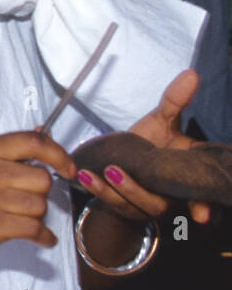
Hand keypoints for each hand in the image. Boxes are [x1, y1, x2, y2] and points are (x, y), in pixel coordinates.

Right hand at [0, 131, 76, 272]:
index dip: (58, 154)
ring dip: (38, 215)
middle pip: (41, 178)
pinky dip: (43, 236)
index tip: (68, 168)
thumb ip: (4, 152)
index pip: (31, 142)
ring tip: (21, 218)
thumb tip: (44, 135)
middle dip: (41, 193)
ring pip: (39, 205)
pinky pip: (34, 228)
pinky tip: (40, 237)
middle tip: (26, 200)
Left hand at [85, 70, 211, 223]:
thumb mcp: (162, 120)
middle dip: (142, 193)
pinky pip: (114, 203)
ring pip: (137, 204)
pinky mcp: (126, 208)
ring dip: (118, 190)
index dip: (203, 204)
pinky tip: (86, 176)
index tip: (200, 214)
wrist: (125, 159)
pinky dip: (99, 191)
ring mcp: (148, 204)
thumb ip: (175, 102)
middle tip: (120, 174)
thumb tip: (191, 74)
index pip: (201, 194)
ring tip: (104, 171)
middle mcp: (171, 195)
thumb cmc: (151, 142)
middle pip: (162, 203)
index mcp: (187, 177)